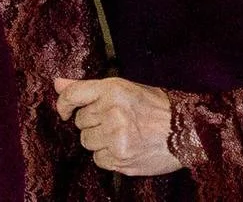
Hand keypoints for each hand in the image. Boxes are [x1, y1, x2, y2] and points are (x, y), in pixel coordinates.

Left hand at [52, 77, 181, 176]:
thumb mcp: (123, 88)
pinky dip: (107, 157)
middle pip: (80, 121)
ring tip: (120, 135)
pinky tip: (123, 149)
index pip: (73, 94)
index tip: (65, 112)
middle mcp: (111, 112)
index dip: (64, 104)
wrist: (186, 132)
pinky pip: (98, 160)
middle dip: (92, 123)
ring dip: (99, 140)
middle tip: (113, 121)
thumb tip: (56, 83)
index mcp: (112, 89)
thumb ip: (87, 87)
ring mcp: (116, 137)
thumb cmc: (155, 107)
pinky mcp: (121, 159)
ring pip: (87, 142)